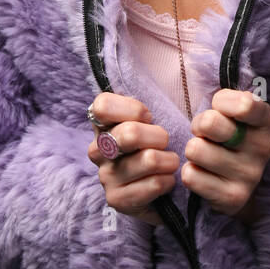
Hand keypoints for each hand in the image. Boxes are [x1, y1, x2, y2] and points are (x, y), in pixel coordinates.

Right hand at [87, 92, 177, 225]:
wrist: (160, 194)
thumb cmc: (156, 148)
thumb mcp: (150, 122)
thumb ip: (146, 104)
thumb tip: (171, 68)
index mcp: (102, 125)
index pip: (102, 105)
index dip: (131, 108)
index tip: (149, 116)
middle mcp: (98, 150)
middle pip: (129, 133)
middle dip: (159, 136)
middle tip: (165, 142)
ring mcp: (105, 176)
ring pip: (147, 159)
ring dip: (168, 160)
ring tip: (170, 163)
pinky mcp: (116, 200)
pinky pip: (152, 184)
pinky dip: (168, 181)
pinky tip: (167, 182)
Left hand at [181, 88, 269, 222]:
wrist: (238, 182)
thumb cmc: (230, 134)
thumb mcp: (234, 111)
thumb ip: (227, 100)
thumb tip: (216, 104)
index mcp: (266, 121)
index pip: (244, 104)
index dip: (221, 103)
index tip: (219, 108)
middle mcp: (264, 149)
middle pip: (210, 124)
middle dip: (199, 125)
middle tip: (206, 134)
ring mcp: (250, 176)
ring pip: (195, 150)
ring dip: (193, 150)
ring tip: (205, 154)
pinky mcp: (232, 199)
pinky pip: (191, 176)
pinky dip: (190, 173)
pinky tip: (203, 174)